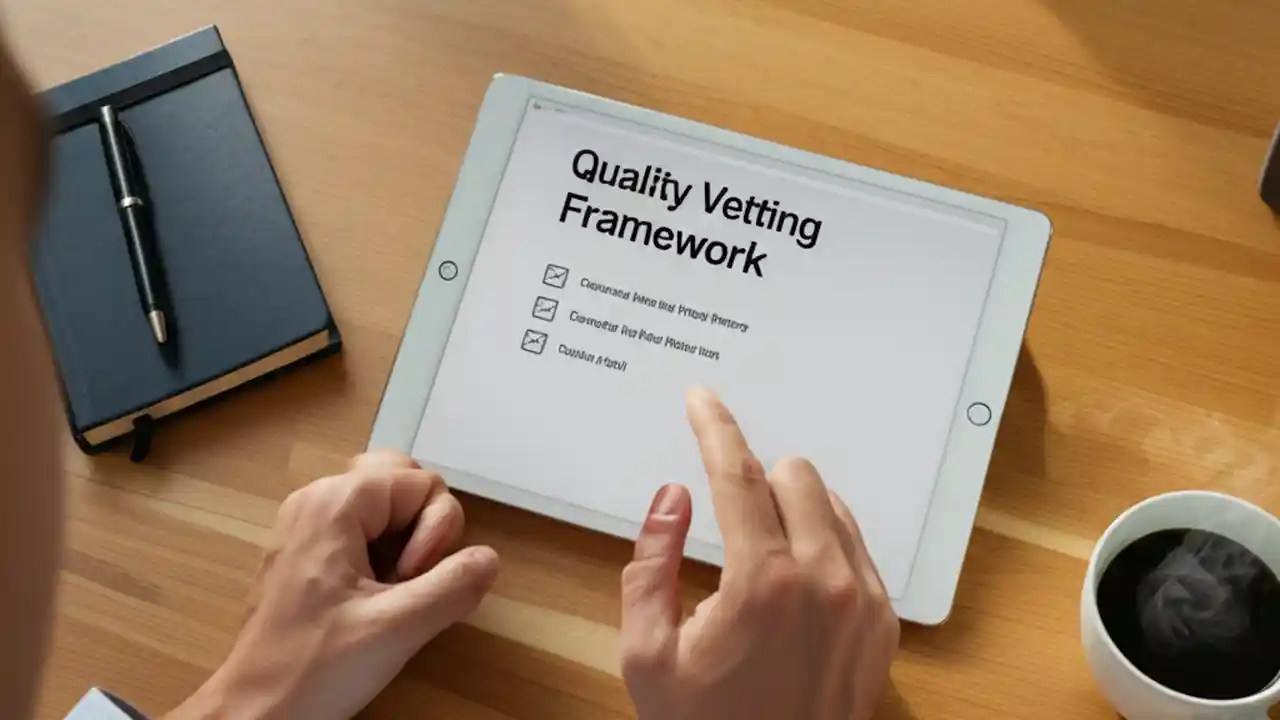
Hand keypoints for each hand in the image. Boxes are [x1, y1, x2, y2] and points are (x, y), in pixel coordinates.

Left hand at [168, 450, 499, 719]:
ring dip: (405, 540)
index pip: (423, 483)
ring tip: (390, 587)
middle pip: (401, 478)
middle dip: (424, 523)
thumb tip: (488, 559)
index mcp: (334, 504)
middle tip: (408, 574)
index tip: (409, 580)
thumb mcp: (396, 628)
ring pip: (385, 505)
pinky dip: (384, 554)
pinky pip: (365, 531)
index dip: (436, 531)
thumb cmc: (309, 670)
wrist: (255, 711)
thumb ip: (453, 586)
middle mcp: (317, 502)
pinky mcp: (309, 553)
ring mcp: (309, 526)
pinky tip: (375, 595)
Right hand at [620, 388, 899, 719]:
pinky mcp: (883, 624)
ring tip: (758, 555)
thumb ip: (650, 563)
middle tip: (725, 514)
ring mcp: (863, 602)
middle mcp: (825, 582)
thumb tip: (671, 497)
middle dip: (755, 478)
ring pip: (833, 506)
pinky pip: (857, 548)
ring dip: (793, 509)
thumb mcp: (647, 653)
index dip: (714, 428)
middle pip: (796, 475)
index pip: (737, 476)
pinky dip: (824, 544)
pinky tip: (794, 581)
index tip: (701, 399)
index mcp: (762, 583)